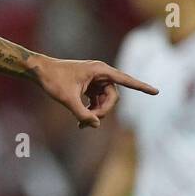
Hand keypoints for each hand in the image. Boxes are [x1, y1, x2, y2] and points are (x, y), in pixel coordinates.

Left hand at [29, 56, 157, 127]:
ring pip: (104, 100)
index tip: (157, 92)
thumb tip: (96, 125)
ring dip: (96, 113)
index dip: (141, 87)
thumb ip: (82, 113)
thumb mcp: (67, 99)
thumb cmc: (52, 80)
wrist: (38, 71)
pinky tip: (81, 121)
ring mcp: (95, 79)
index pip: (126, 80)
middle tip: (88, 121)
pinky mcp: (88, 85)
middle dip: (103, 111)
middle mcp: (100, 73)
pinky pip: (97, 100)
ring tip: (81, 124)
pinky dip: (91, 110)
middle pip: (113, 97)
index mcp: (100, 71)